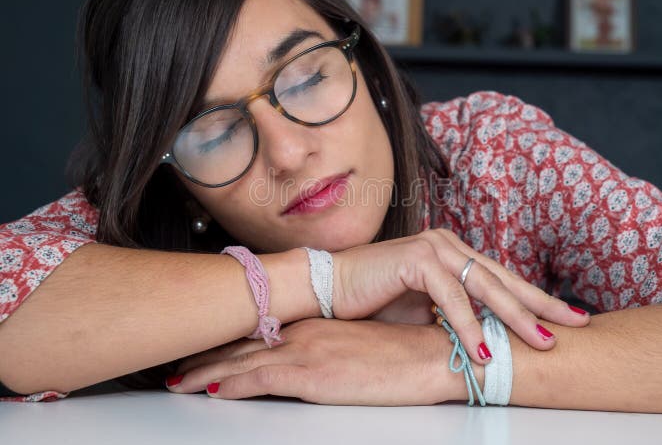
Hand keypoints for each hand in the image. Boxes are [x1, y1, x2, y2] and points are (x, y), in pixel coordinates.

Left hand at [168, 319, 469, 404]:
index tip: (206, 344)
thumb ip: (333, 347)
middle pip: (242, 344)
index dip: (230, 339)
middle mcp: (304, 331)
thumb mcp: (363, 344)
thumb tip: (319, 360)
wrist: (429, 354)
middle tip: (177, 362)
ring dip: (205, 372)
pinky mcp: (311, 374)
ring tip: (178, 380)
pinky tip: (211, 393)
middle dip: (206, 355)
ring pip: (240, 361)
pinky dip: (231, 387)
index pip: (261, 329)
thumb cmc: (405, 351)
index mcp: (316, 322)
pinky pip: (259, 381)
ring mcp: (305, 351)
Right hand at [330, 228, 589, 361]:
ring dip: (514, 318)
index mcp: (453, 254)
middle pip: (504, 279)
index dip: (535, 300)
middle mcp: (448, 245)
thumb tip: (486, 337)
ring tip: (542, 343)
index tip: (566, 319)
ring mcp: (433, 247)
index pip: (502, 279)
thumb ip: (455, 315)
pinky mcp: (416, 258)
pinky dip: (468, 325)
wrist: (328, 290)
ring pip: (485, 286)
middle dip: (542, 304)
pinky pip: (451, 297)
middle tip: (576, 323)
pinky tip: (484, 350)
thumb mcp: (424, 311)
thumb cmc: (374, 302)